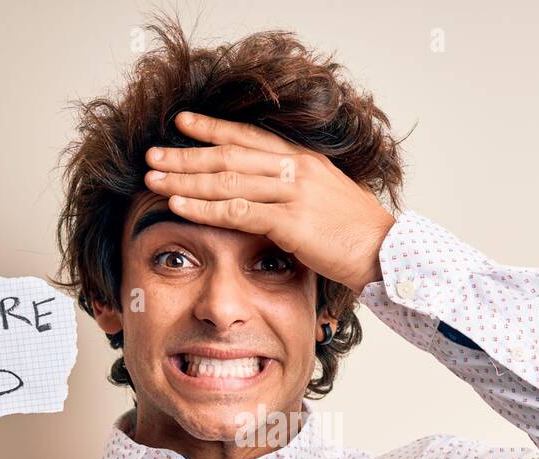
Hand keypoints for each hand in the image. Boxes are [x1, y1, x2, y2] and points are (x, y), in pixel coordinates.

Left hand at [143, 111, 396, 295]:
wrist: (386, 254)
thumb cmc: (357, 234)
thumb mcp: (327, 198)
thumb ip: (296, 190)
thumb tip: (268, 193)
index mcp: (304, 160)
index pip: (249, 136)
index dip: (213, 128)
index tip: (181, 123)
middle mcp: (296, 169)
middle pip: (230, 154)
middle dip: (187, 154)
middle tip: (153, 154)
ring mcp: (294, 193)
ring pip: (228, 179)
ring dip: (186, 178)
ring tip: (153, 178)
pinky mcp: (291, 222)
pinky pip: (237, 211)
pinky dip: (204, 207)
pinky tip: (179, 205)